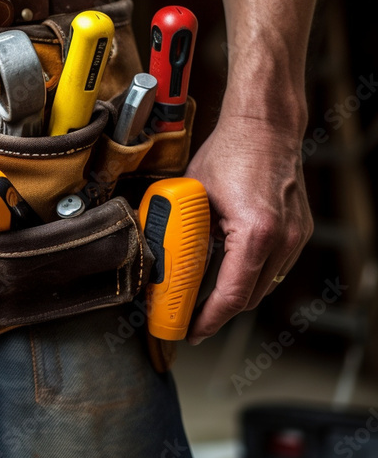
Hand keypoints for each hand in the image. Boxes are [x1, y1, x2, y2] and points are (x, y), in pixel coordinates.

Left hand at [184, 114, 312, 343]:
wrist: (265, 126)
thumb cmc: (230, 152)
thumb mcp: (192, 195)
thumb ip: (180, 229)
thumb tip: (159, 257)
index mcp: (256, 233)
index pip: (232, 295)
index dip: (209, 319)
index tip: (189, 331)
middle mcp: (283, 239)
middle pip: (250, 297)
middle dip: (218, 314)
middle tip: (189, 319)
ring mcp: (296, 236)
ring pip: (263, 284)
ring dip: (234, 296)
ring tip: (203, 302)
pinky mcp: (298, 230)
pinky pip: (273, 267)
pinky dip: (249, 276)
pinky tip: (226, 275)